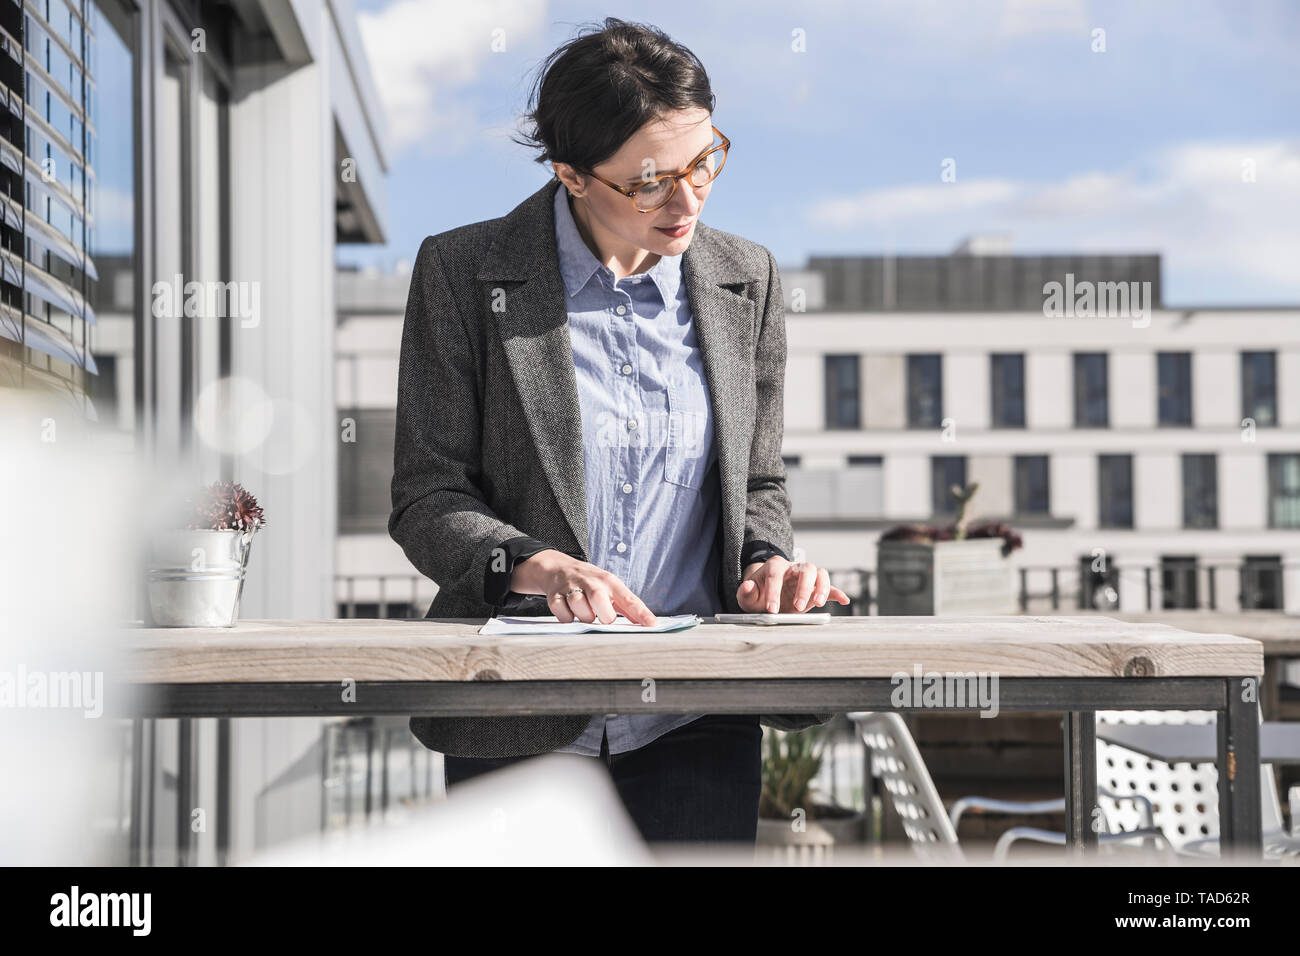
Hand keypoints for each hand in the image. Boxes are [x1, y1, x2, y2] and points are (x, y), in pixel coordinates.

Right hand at [510, 550, 657, 626]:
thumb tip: (648, 623)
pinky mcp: (554, 595)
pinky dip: (567, 617)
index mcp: (609, 581)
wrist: (558, 569)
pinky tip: (570, 612)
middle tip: (602, 617)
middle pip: (599, 599)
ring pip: (578, 606)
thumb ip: (627, 606)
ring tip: (585, 613)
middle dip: (603, 615)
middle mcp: (591, 582)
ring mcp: (571, 587)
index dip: (640, 612)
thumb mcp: (610, 588)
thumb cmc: (590, 583)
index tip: (651, 624)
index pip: (628, 598)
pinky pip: (562, 614)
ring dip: (583, 616)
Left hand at [736, 555, 850, 612]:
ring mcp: (806, 577)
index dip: (773, 592)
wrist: (766, 596)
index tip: (771, 610)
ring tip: (818, 604)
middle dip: (803, 588)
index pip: (776, 575)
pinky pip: (830, 587)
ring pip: (820, 574)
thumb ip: (746, 592)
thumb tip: (748, 586)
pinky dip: (837, 593)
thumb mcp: (747, 596)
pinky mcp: (815, 588)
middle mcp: (794, 568)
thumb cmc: (757, 595)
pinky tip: (844, 600)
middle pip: (806, 569)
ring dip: (821, 588)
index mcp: (775, 566)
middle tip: (797, 608)